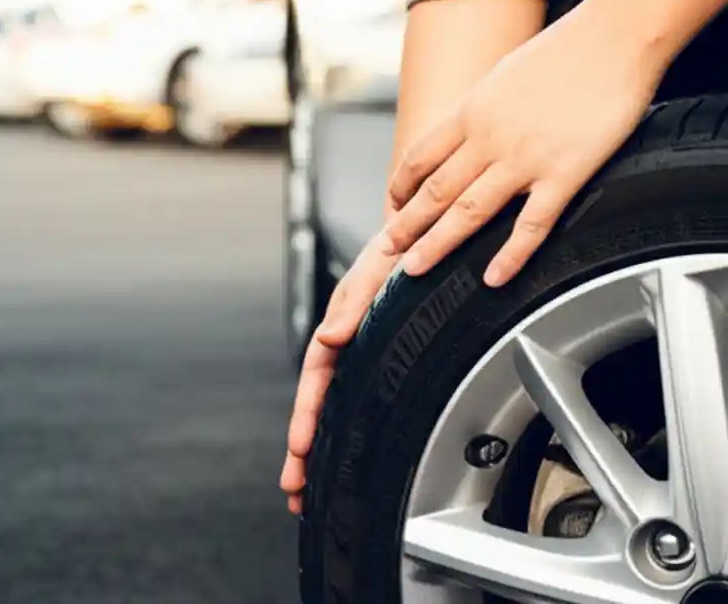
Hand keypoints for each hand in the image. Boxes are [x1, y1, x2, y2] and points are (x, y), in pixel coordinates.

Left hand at [280, 5, 668, 512]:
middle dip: (406, 225)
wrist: (615, 34)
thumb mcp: (506, 76)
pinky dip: (510, 254)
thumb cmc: (566, 51)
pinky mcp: (564, 172)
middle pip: (435, 191)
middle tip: (383, 254)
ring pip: (470, 210)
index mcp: (472, 111)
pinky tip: (493, 278)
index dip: (402, 186)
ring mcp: (524, 157)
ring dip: (438, 244)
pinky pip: (531, 223)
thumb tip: (469, 124)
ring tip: (414, 271)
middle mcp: (489, 137)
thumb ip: (485, 109)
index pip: (421, 156)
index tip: (390, 207)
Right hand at [280, 232, 399, 513]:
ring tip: (307, 491)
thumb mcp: (380, 265)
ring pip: (337, 410)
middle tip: (294, 489)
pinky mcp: (386, 362)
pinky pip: (360, 403)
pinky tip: (342, 460)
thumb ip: (355, 300)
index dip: (306, 414)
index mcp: (343, 325)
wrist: (434, 236)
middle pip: (319, 405)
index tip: (298, 448)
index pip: (317, 377)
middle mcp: (350, 345)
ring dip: (318, 451)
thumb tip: (332, 338)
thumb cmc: (404, 245)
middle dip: (303, 449)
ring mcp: (366, 356)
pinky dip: (344, 435)